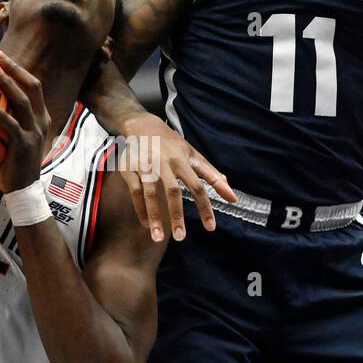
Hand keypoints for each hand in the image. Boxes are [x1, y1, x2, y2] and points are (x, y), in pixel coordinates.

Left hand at [0, 51, 50, 193]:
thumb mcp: (12, 139)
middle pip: (32, 87)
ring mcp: (35, 133)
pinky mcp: (25, 146)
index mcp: (41, 117)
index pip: (33, 86)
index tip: (0, 56)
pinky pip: (12, 126)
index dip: (19, 70)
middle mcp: (41, 121)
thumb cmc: (13, 164)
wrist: (24, 190)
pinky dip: (0, 114)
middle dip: (15, 69)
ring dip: (8, 84)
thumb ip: (3, 122)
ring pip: (24, 102)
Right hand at [116, 113, 234, 240]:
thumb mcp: (193, 155)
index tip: (210, 228)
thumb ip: (212, 175)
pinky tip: (147, 225)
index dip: (205, 207)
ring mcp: (146, 166)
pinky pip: (135, 192)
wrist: (142, 125)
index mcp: (183, 160)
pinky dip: (140, 209)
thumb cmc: (172, 144)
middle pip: (173, 191)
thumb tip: (232, 196)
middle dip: (176, 215)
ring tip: (158, 237)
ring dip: (154, 216)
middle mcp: (165, 163)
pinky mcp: (130, 169)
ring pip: (150, 193)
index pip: (198, 186)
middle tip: (181, 237)